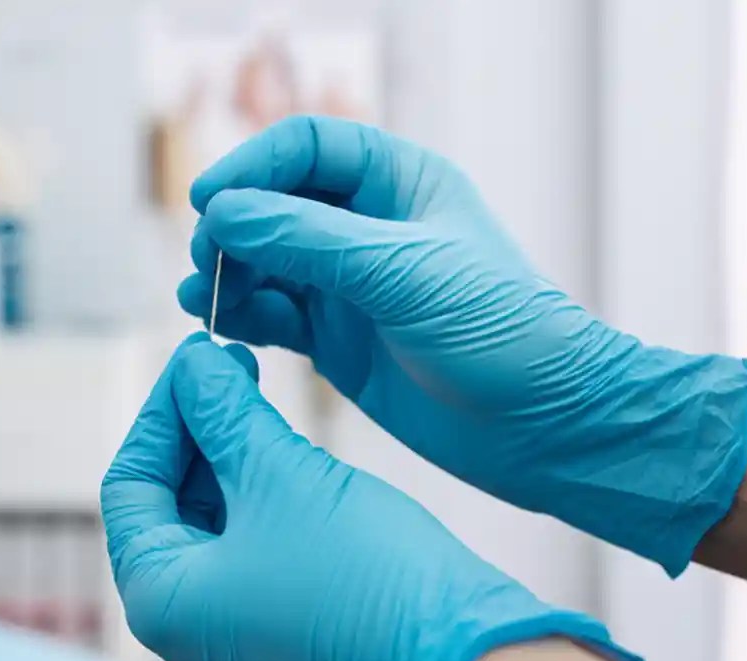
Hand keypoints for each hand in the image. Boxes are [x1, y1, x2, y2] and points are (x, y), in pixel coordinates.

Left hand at [101, 334, 650, 660]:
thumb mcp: (281, 475)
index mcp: (161, 602)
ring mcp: (232, 639)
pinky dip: (256, 500)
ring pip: (208, 530)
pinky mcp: (277, 635)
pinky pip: (245, 556)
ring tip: (256, 401)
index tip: (192, 362)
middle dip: (194, 434)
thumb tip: (192, 366)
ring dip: (227, 462)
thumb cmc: (367, 580)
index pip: (128, 486)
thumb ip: (225, 412)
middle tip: (227, 372)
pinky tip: (281, 453)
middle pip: (164, 509)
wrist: (462, 656)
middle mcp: (184, 632)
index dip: (160, 413)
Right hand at [178, 116, 746, 574]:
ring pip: (265, 261)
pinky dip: (241, 314)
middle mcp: (367, 227)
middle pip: (274, 203)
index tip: (209, 201)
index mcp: (399, 183)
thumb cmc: (502, 331)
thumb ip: (307, 239)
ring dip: (229, 272)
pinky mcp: (337, 339)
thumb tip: (223, 213)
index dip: (251, 167)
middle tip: (208, 260)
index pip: (306, 149)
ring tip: (202, 296)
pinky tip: (219, 323)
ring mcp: (349, 285)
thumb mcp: (400, 272)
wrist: (544, 426)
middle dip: (234, 226)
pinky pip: (272, 314)